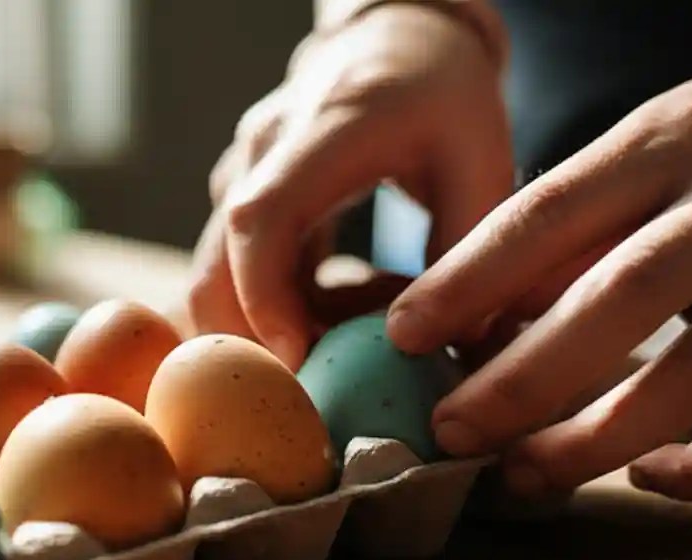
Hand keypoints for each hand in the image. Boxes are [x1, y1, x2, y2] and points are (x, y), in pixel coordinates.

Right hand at [188, 4, 511, 369]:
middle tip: (308, 391)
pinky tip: (324, 325)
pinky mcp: (239, 197)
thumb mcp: (481, 156)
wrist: (392, 34)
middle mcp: (261, 151)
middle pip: (213, 262)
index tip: (295, 355)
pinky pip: (231, 269)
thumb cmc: (440, 91)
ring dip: (258, 330)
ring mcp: (240, 173)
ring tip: (330, 357)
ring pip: (211, 274)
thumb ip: (468, 245)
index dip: (265, 294)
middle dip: (247, 339)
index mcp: (323, 132)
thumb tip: (459, 345)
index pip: (262, 218)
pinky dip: (267, 310)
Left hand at [389, 62, 691, 501]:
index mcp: (667, 142)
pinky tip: (650, 475)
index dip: (467, 280)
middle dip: (525, 377)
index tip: (401, 335)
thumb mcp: (657, 151)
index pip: (546, 214)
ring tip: (523, 472)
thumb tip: (475, 321)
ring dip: (600, 434)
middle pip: (622, 295)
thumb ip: (578, 226)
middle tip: (450, 431)